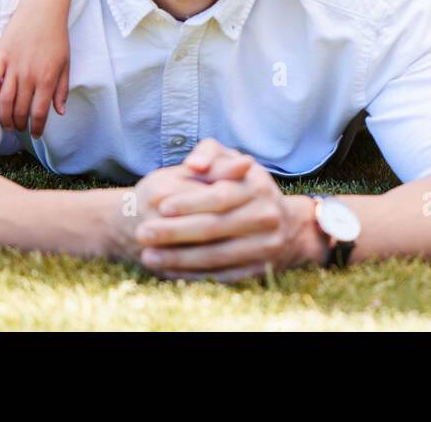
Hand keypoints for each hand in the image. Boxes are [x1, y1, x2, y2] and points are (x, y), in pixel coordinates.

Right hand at [0, 5, 69, 136]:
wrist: (42, 11)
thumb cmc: (57, 38)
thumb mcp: (66, 65)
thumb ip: (62, 90)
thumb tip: (59, 112)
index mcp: (47, 79)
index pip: (39, 113)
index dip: (37, 128)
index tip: (36, 134)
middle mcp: (29, 76)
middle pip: (19, 110)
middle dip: (19, 125)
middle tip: (18, 129)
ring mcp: (13, 66)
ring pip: (4, 101)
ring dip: (3, 116)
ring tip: (6, 123)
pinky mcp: (0, 56)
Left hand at [133, 139, 323, 281]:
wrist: (287, 226)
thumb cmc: (245, 187)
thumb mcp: (233, 162)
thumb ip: (211, 154)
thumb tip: (193, 164)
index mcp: (257, 187)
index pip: (220, 196)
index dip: (189, 202)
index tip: (161, 207)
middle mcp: (265, 217)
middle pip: (214, 228)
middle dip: (174, 232)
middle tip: (143, 233)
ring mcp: (265, 246)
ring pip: (215, 256)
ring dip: (178, 259)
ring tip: (148, 256)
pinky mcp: (258, 270)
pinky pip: (221, 276)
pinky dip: (192, 275)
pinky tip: (168, 270)